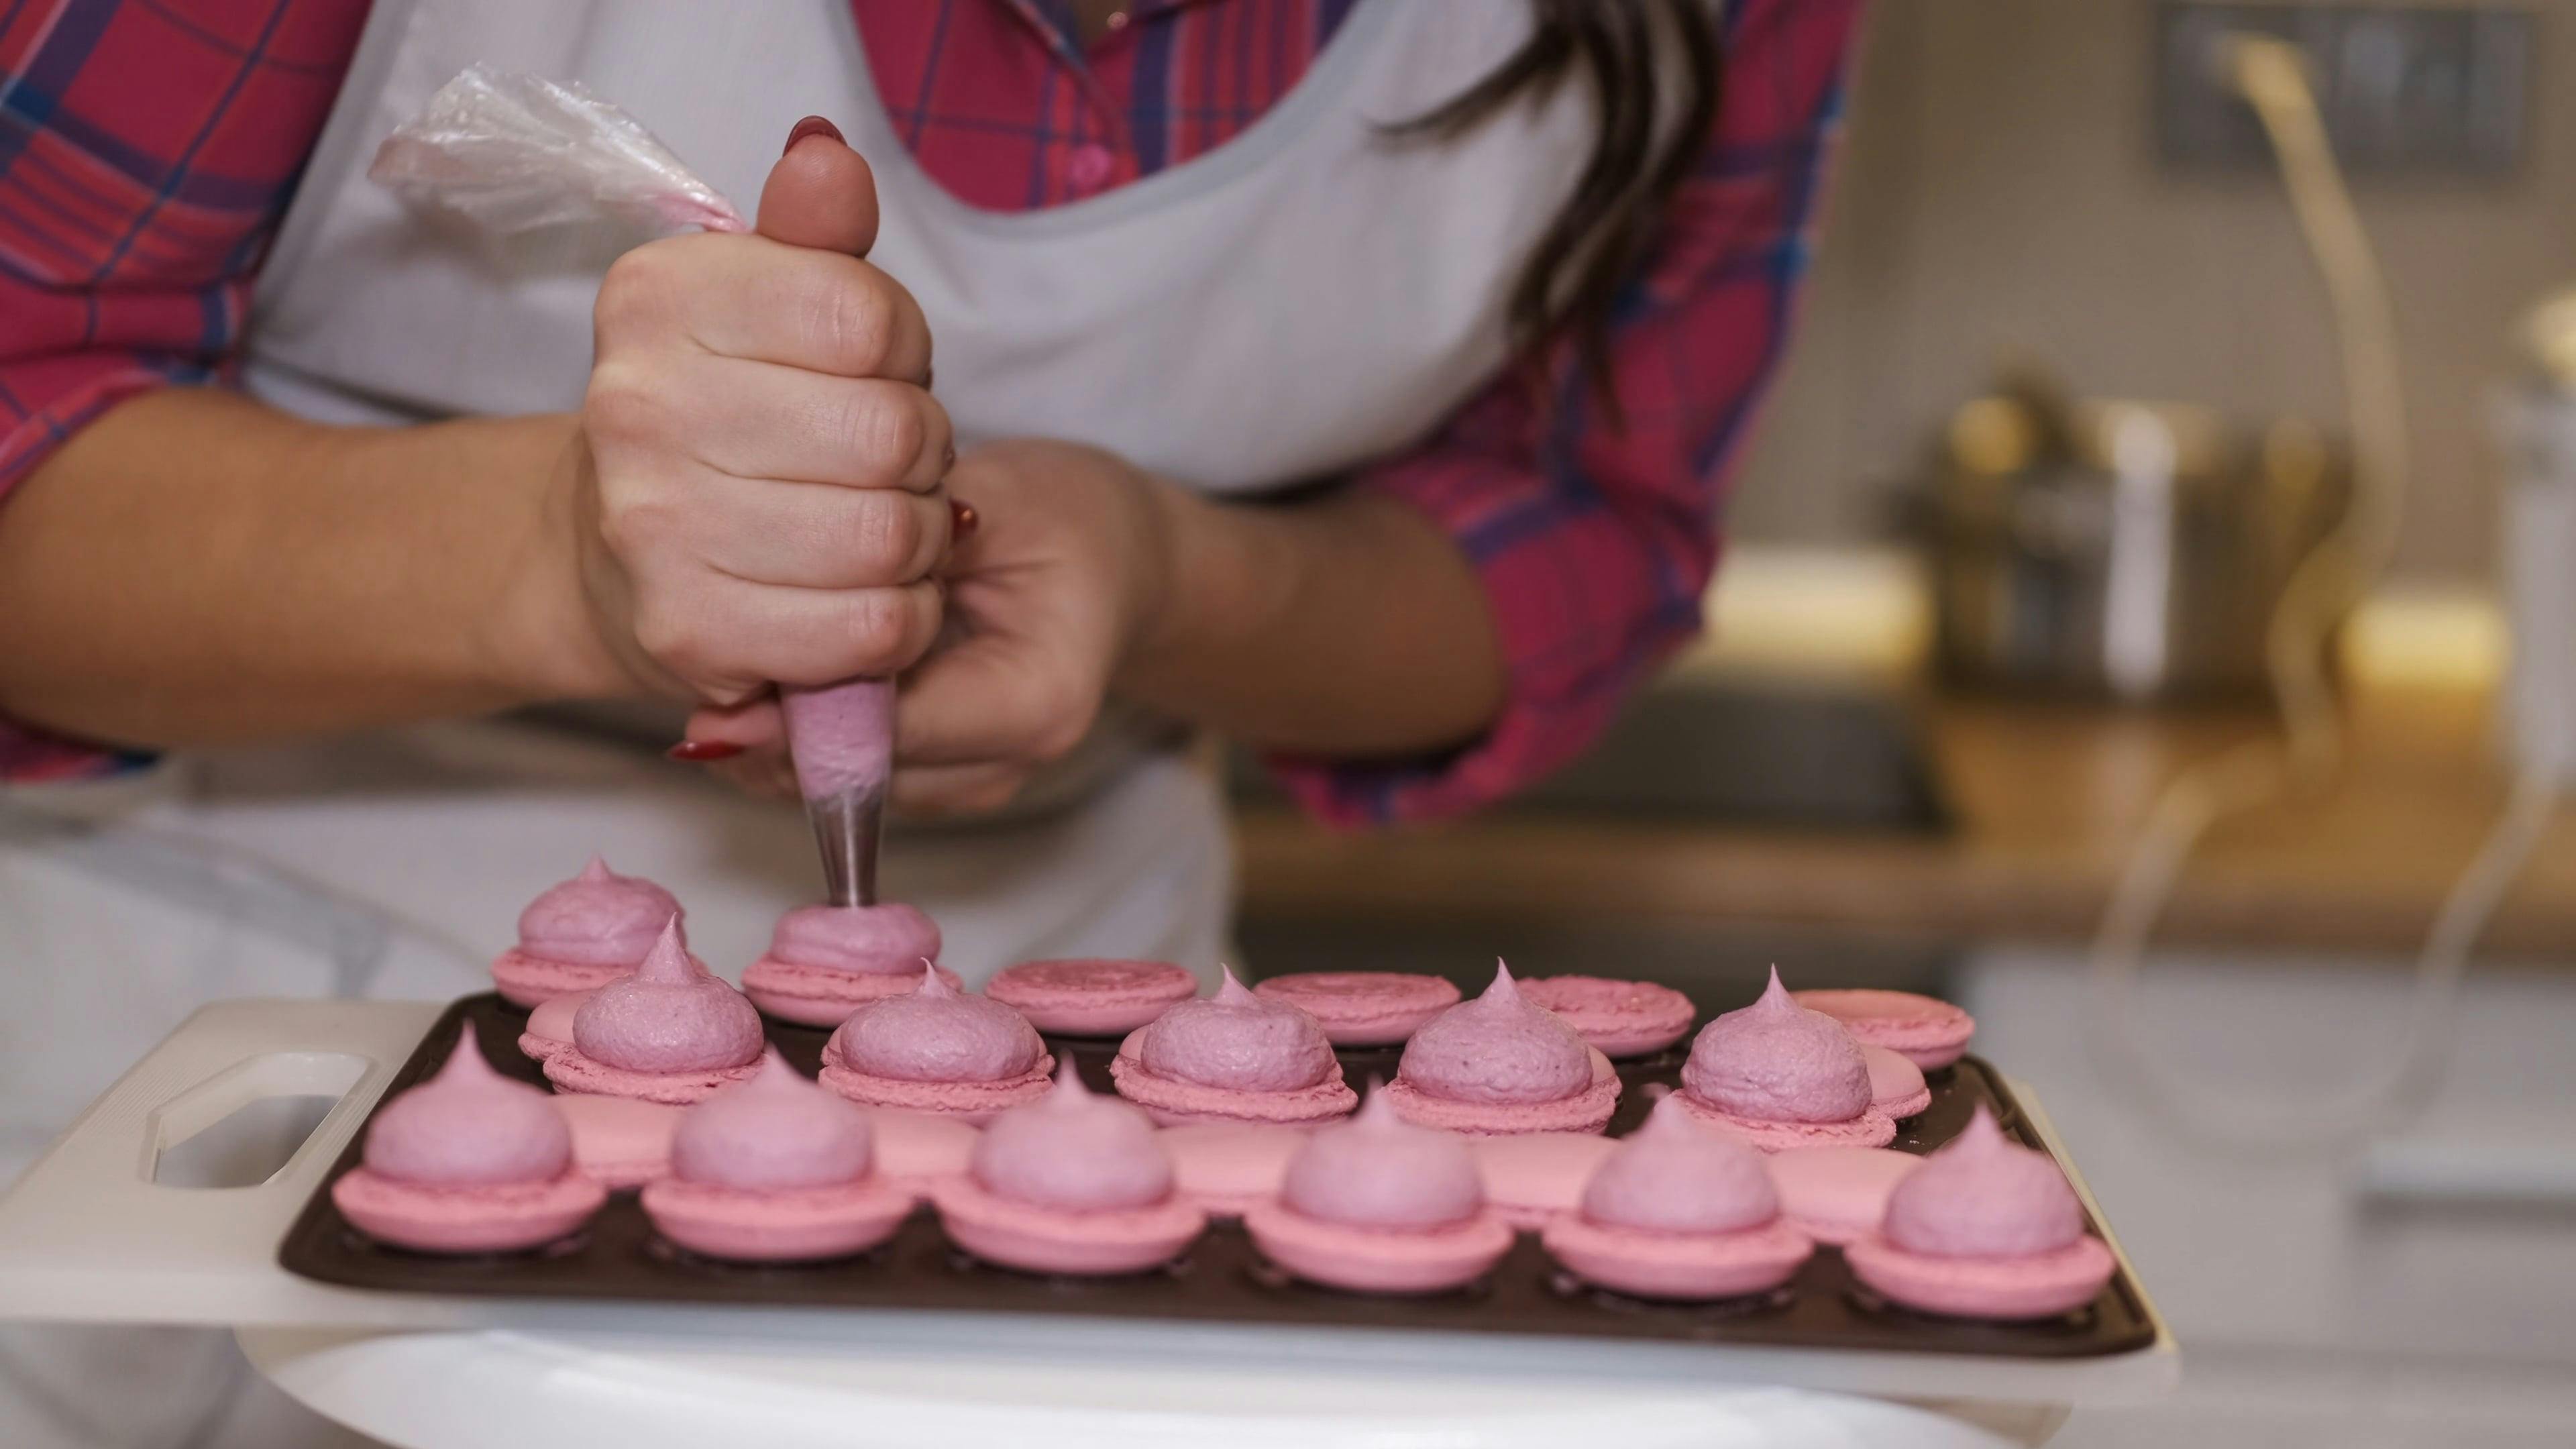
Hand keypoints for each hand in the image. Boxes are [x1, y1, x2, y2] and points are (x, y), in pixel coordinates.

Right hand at [565, 120, 952, 708]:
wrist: (612, 554)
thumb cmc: (724, 411)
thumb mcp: (764, 298)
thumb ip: (814, 234)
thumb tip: (827, 153)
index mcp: (655, 299)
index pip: (869, 317)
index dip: (906, 353)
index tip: (873, 371)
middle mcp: (637, 408)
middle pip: (892, 432)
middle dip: (921, 452)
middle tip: (885, 464)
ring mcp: (654, 529)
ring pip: (891, 536)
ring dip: (919, 541)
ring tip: (882, 528)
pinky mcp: (692, 633)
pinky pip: (872, 628)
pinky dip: (901, 618)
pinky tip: (868, 595)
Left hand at [682, 439, 1175, 815]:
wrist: (1122, 562)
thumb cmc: (1067, 518)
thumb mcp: (998, 504)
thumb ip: (908, 556)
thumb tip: (801, 597)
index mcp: (1034, 703)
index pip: (888, 735)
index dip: (792, 716)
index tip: (709, 696)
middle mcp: (1005, 766)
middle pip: (854, 779)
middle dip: (767, 734)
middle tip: (689, 674)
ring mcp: (975, 784)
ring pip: (838, 789)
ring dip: (775, 738)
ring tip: (716, 673)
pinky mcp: (943, 781)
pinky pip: (850, 772)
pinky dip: (801, 733)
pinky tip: (764, 679)